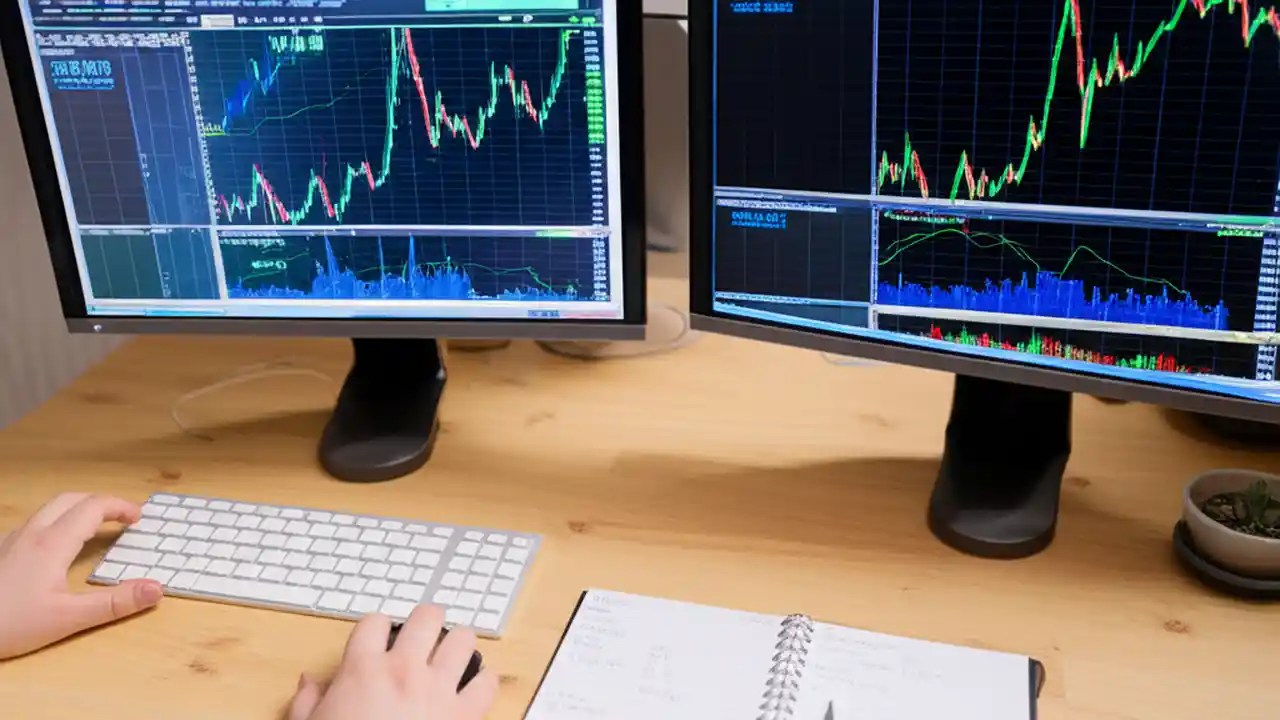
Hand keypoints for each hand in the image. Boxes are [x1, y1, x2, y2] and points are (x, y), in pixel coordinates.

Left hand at [0, 493, 162, 659]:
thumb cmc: (9, 624)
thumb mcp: (68, 619)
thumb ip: (114, 604)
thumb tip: (156, 589)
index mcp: (52, 543)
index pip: (93, 507)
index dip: (120, 506)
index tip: (139, 518)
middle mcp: (31, 533)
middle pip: (71, 499)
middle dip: (100, 502)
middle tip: (122, 518)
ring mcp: (10, 540)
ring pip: (49, 510)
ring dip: (77, 510)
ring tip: (93, 529)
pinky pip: (33, 524)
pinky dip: (56, 524)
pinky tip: (55, 549)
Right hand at [288, 606, 497, 719]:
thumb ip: (308, 701)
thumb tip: (309, 681)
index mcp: (363, 670)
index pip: (375, 621)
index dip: (377, 629)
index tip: (379, 640)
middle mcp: (404, 670)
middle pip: (428, 617)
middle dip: (426, 623)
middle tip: (423, 636)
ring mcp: (439, 689)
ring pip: (464, 639)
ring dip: (458, 646)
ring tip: (451, 656)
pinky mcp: (465, 714)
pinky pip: (487, 683)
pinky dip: (484, 682)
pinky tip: (473, 689)